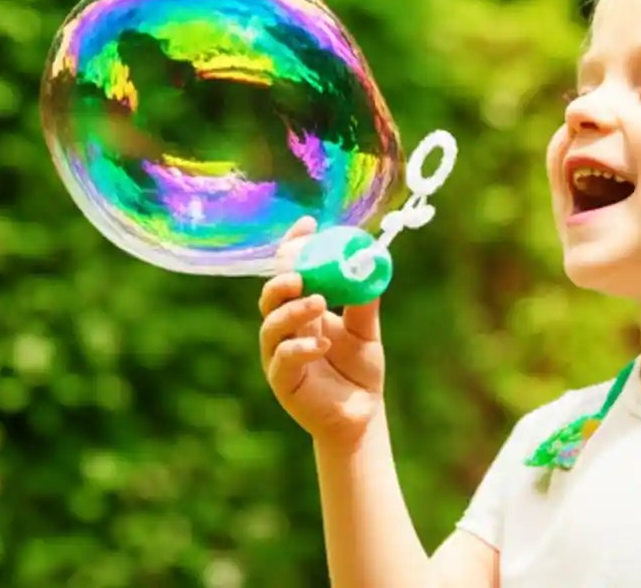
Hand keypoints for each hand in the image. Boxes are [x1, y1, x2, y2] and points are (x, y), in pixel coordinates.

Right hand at [258, 217, 385, 447]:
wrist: (360, 415)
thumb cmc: (359, 371)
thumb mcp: (367, 331)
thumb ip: (365, 302)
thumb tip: (370, 264)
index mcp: (305, 308)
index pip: (291, 270)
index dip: (294, 246)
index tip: (308, 225)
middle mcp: (288, 327)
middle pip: (271, 294)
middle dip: (282, 279)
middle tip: (301, 273)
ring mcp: (280, 353)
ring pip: (271, 324)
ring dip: (291, 310)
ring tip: (318, 302)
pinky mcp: (281, 379)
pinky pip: (282, 358)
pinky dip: (300, 347)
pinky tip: (322, 343)